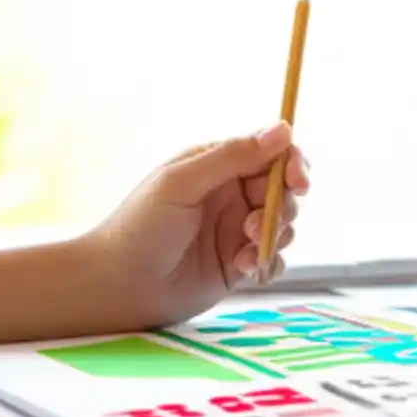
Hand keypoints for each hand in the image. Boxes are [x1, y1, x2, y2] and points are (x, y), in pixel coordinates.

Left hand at [83, 123, 309, 326]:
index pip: (270, 153)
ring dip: (272, 237)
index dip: (292, 163)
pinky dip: (268, 264)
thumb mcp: (183, 182)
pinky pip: (273, 259)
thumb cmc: (140, 227)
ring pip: (283, 225)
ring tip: (243, 251)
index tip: (298, 182)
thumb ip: (233, 156)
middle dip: (280, 207)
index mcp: (217, 166)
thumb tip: (283, 130)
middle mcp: (231, 195)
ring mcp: (236, 231)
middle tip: (253, 226)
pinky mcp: (238, 265)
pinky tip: (244, 270)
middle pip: (282, 191)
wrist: (118, 287)